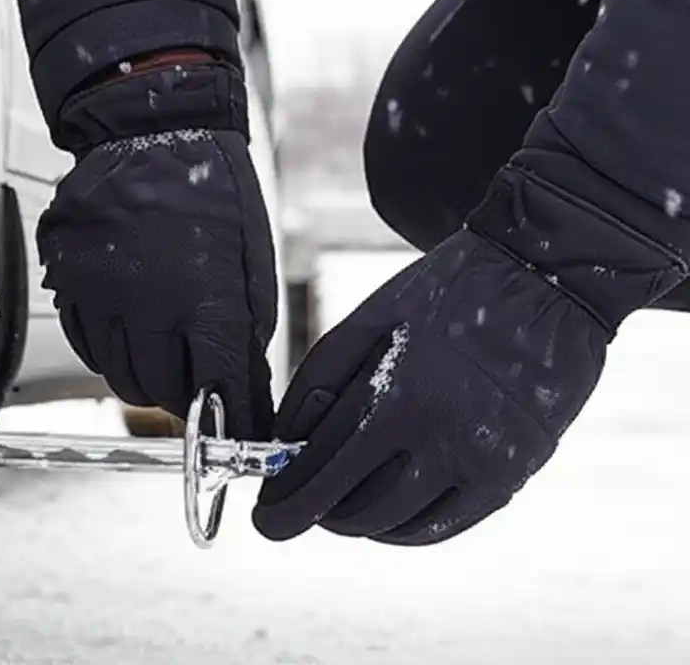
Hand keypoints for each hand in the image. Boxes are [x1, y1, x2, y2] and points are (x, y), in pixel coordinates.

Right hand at [37, 63, 276, 438]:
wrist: (151, 129)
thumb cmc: (210, 185)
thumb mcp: (250, 255)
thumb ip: (247, 325)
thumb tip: (247, 381)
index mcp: (203, 299)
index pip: (219, 387)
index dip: (233, 419)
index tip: (240, 432)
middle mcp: (147, 305)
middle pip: (160, 391)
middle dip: (186, 402)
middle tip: (199, 394)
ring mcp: (101, 294)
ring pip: (117, 374)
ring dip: (145, 382)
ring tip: (164, 364)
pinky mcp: (69, 281)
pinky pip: (85, 344)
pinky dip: (108, 355)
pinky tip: (129, 338)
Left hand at [253, 169, 684, 543]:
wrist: (543, 279)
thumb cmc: (444, 294)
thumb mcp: (366, 322)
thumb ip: (317, 385)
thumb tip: (282, 446)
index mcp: (396, 397)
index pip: (323, 476)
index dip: (287, 505)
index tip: (266, 519)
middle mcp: (440, 438)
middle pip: (357, 509)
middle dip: (316, 515)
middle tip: (299, 505)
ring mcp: (482, 462)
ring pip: (398, 527)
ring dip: (357, 525)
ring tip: (338, 508)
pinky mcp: (513, 474)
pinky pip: (446, 526)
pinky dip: (405, 531)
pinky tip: (386, 515)